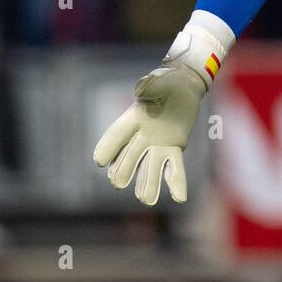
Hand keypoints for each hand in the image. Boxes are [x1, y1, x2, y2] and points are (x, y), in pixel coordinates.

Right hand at [93, 22, 224, 204]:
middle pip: (130, 155)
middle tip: (118, 183)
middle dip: (124, 169)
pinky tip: (180, 198)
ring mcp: (157, 144)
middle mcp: (141, 136)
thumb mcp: (158, 81)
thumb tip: (143, 87)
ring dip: (148, 183)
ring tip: (147, 200)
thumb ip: (149, 86)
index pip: (117, 134)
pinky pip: (174, 168)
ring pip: (150, 167)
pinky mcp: (173, 148)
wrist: (182, 86)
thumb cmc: (166, 82)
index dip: (109, 147)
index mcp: (132, 118)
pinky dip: (176, 183)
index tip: (99, 160)